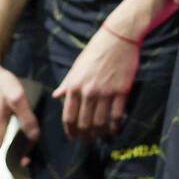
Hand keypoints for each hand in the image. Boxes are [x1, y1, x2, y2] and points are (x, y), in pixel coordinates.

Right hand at [0, 61, 39, 158]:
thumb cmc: (0, 84)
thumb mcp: (18, 98)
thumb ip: (27, 119)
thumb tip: (34, 138)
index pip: (1, 162)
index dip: (13, 166)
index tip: (26, 164)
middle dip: (14, 155)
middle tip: (29, 149)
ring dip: (9, 145)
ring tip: (23, 137)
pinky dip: (3, 138)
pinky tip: (13, 128)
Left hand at [52, 24, 140, 140]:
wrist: (118, 38)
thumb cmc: (95, 51)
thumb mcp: (76, 66)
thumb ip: (67, 84)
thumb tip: (56, 96)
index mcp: (74, 86)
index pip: (69, 117)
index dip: (70, 132)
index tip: (73, 138)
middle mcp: (88, 92)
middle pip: (84, 124)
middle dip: (85, 136)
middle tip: (88, 141)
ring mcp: (106, 92)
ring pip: (100, 123)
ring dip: (100, 134)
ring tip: (101, 137)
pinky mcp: (122, 91)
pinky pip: (117, 115)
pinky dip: (115, 127)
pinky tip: (115, 130)